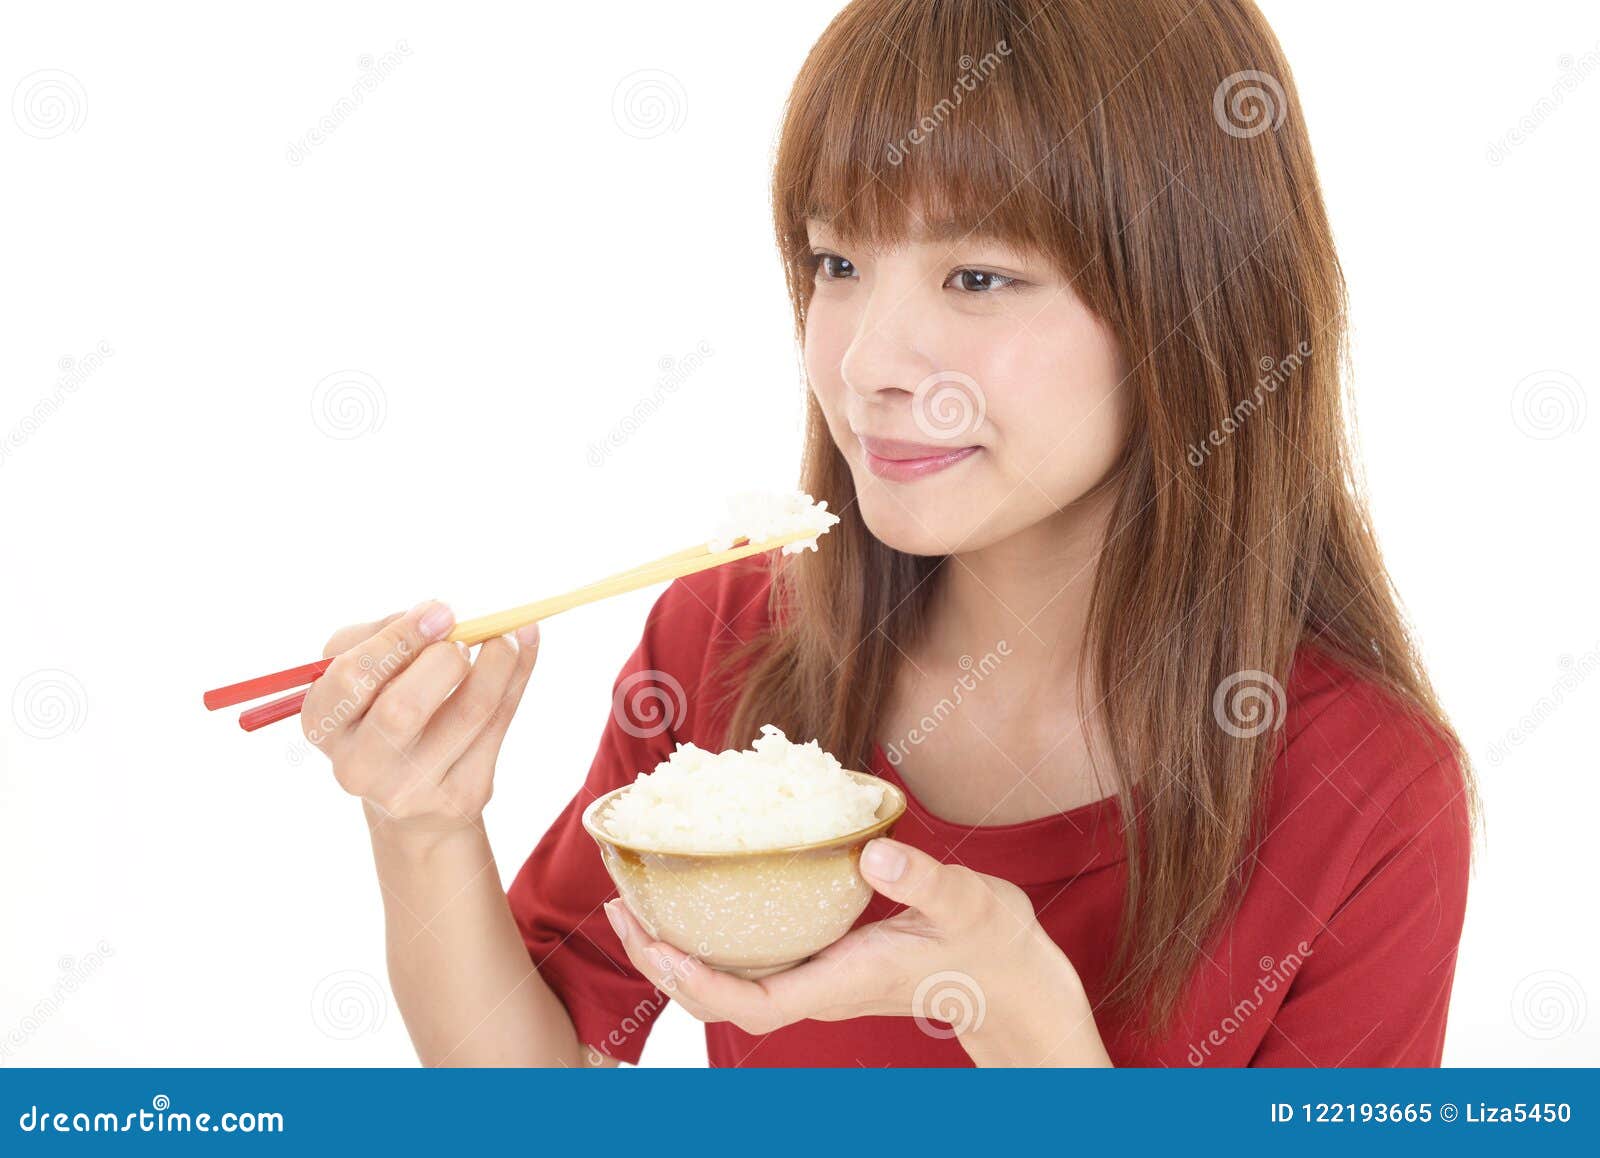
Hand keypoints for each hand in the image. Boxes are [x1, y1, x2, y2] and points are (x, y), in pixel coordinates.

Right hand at [302, 601, 539, 837]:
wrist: (412, 792)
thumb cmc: (384, 706)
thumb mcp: (370, 667)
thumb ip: (390, 633)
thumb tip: (441, 615)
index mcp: (324, 723)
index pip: (353, 677)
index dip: (400, 638)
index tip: (440, 612)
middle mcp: (358, 766)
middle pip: (403, 709)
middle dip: (444, 659)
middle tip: (464, 636)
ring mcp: (409, 790)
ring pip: (469, 713)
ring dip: (497, 660)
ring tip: (504, 635)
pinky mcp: (459, 797)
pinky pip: (499, 725)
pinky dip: (518, 675)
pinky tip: (523, 645)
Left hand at [604, 836, 1111, 1064]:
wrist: (1015, 984)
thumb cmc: (993, 949)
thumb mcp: (969, 905)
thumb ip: (925, 883)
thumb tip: (872, 854)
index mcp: (842, 982)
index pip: (751, 1003)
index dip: (698, 981)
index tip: (657, 943)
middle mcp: (820, 988)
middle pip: (720, 996)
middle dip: (662, 960)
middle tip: (619, 905)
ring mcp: (820, 978)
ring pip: (728, 981)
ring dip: (677, 948)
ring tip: (636, 902)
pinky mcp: (825, 961)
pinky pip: (751, 959)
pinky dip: (713, 933)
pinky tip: (700, 896)